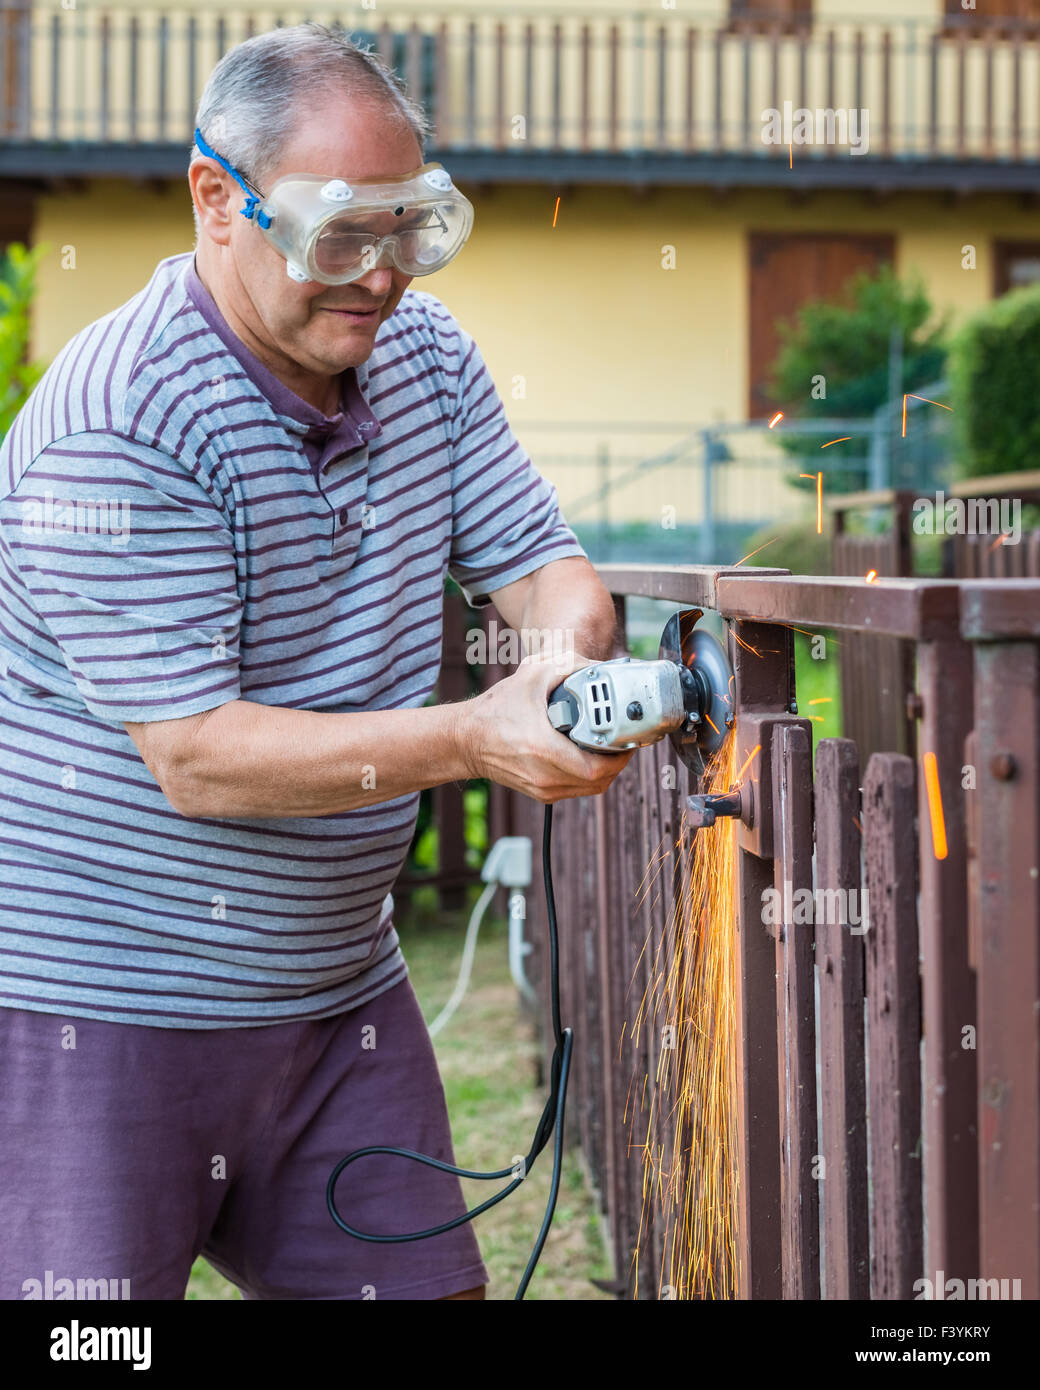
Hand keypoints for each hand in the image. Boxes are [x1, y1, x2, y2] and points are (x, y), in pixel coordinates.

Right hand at [456, 653, 635, 803]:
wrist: (466, 740)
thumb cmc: (494, 711)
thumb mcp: (530, 676)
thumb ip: (566, 666)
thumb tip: (597, 667)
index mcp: (542, 748)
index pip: (595, 766)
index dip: (619, 756)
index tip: (627, 739)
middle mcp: (544, 774)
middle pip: (599, 781)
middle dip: (617, 763)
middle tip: (625, 744)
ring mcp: (542, 788)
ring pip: (590, 789)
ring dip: (606, 772)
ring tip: (612, 750)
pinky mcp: (541, 794)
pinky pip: (576, 790)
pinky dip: (590, 777)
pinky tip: (593, 759)